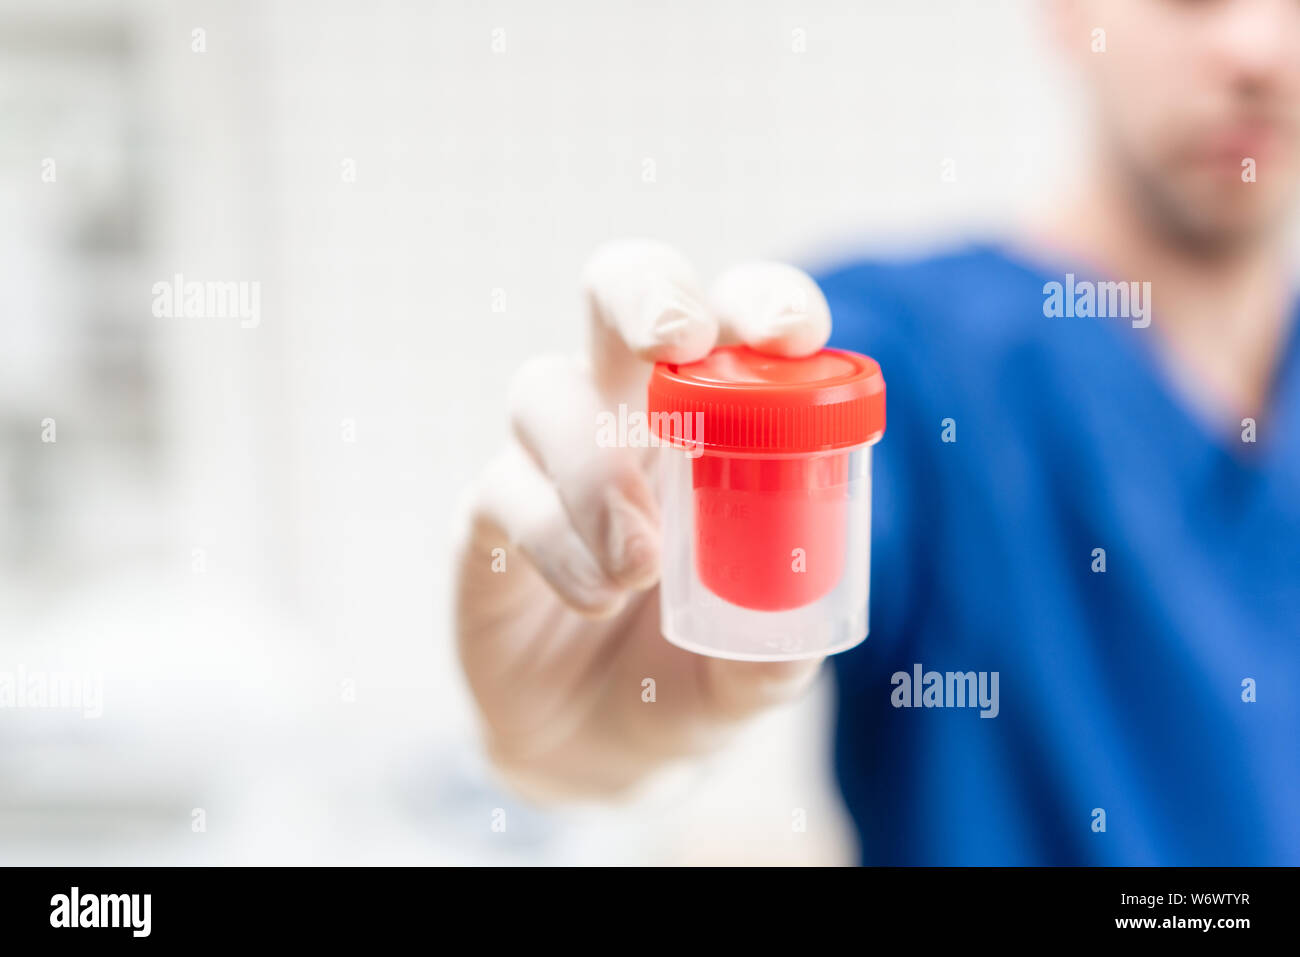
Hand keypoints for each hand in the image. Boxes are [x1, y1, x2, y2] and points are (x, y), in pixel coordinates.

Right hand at [454, 238, 833, 798]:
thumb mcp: (752, 673)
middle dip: (649, 295)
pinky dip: (557, 543)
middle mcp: (630, 412)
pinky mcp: (487, 512)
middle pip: (621, 290)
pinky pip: (506, 492)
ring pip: (546, 390)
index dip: (764, 302)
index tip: (792, 337)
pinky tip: (596, 598)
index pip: (737, 320)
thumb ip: (778, 649)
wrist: (598, 747)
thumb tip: (796, 618)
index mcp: (717, 418)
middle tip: (678, 343)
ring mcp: (551, 455)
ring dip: (597, 470)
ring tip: (637, 565)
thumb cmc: (691, 676)